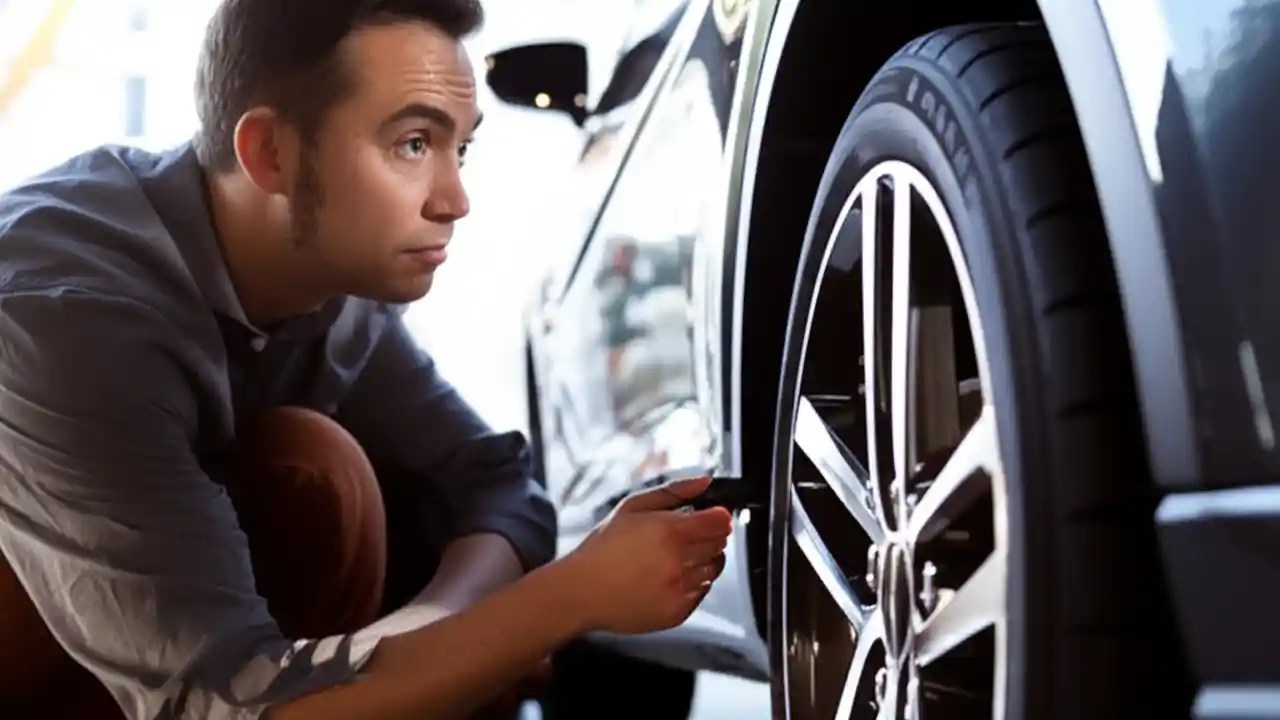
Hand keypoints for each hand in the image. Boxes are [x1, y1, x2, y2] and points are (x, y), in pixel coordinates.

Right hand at [561, 476, 732, 634]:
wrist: (581, 591)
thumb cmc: (603, 548)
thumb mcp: (632, 507)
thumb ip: (673, 492)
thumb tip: (705, 482)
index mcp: (670, 531)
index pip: (720, 522)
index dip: (718, 517)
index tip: (710, 518)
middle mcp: (679, 561)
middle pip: (720, 545)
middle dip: (709, 537)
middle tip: (685, 538)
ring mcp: (680, 590)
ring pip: (714, 569)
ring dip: (703, 561)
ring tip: (674, 559)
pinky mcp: (677, 613)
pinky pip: (702, 593)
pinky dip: (693, 584)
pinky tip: (668, 578)